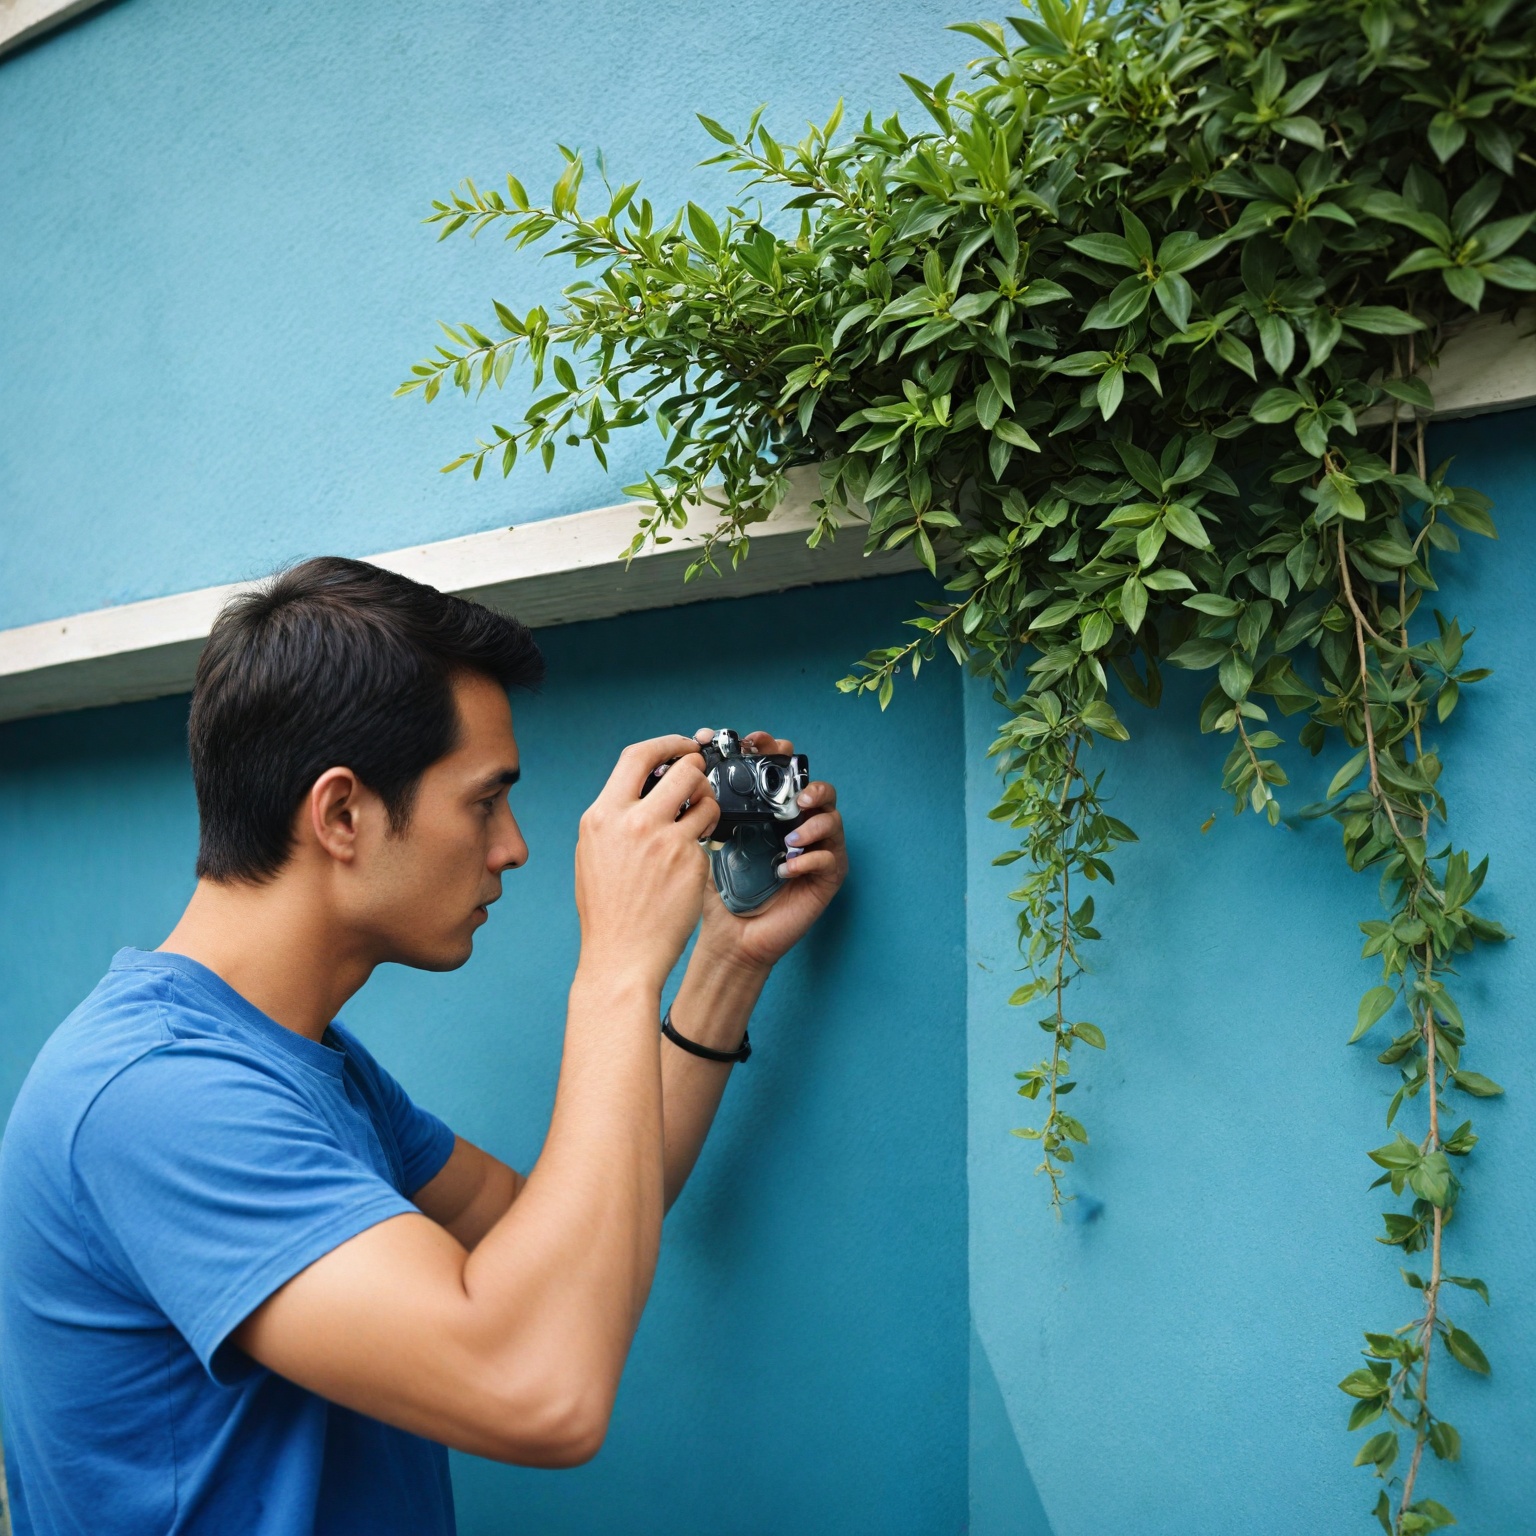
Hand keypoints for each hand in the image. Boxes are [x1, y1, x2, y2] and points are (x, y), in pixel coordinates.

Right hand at [574, 736, 719, 994]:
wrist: (621, 957)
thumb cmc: (608, 910)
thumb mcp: (595, 852)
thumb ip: (617, 817)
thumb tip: (647, 788)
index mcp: (602, 816)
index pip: (637, 756)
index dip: (666, 744)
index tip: (683, 746)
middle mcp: (632, 822)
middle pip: (681, 769)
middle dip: (697, 769)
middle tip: (702, 778)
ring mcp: (665, 841)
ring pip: (704, 800)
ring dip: (708, 804)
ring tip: (700, 822)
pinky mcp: (691, 861)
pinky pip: (708, 837)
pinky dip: (705, 843)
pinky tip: (690, 864)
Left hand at [695, 730, 847, 973]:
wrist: (729, 938)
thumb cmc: (720, 890)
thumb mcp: (711, 842)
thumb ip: (710, 809)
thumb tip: (695, 771)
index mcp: (774, 813)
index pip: (783, 772)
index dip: (774, 751)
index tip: (757, 742)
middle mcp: (800, 827)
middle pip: (819, 789)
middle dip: (809, 783)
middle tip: (795, 793)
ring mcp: (817, 852)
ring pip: (833, 820)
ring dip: (814, 822)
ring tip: (790, 835)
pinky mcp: (826, 880)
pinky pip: (831, 859)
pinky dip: (810, 859)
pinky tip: (785, 868)